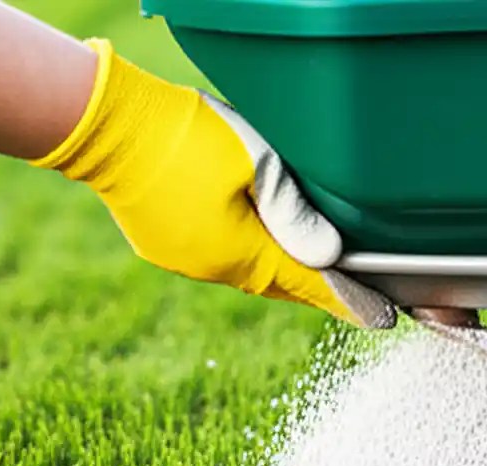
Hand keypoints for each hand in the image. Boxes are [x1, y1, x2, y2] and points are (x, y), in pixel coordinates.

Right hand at [32, 39, 397, 328]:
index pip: (309, 284)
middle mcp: (210, 268)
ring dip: (278, 269)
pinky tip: (253, 238)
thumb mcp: (254, 160)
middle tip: (354, 292)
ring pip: (246, 270)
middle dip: (316, 288)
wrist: (104, 126)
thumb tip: (330, 255)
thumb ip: (294, 209)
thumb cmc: (183, 135)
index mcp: (239, 253)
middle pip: (279, 284)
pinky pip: (216, 256)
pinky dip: (244, 252)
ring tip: (310, 266)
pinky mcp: (160, 243)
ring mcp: (180, 259)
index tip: (382, 318)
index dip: (348, 300)